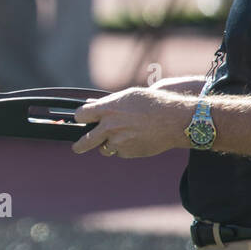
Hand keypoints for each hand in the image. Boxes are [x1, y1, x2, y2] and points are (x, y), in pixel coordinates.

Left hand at [72, 87, 189, 158]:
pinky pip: (119, 153)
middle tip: (77, 147)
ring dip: (107, 144)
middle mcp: (109, 127)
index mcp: (107, 109)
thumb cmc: (153, 103)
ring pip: (103, 149)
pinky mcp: (128, 153)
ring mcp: (118, 142)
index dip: (80, 117)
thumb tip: (92, 105)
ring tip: (121, 136)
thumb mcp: (128, 96)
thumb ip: (109, 103)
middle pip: (84, 142)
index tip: (81, 119)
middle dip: (79, 145)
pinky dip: (122, 148)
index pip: (80, 116)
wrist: (174, 120)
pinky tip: (134, 139)